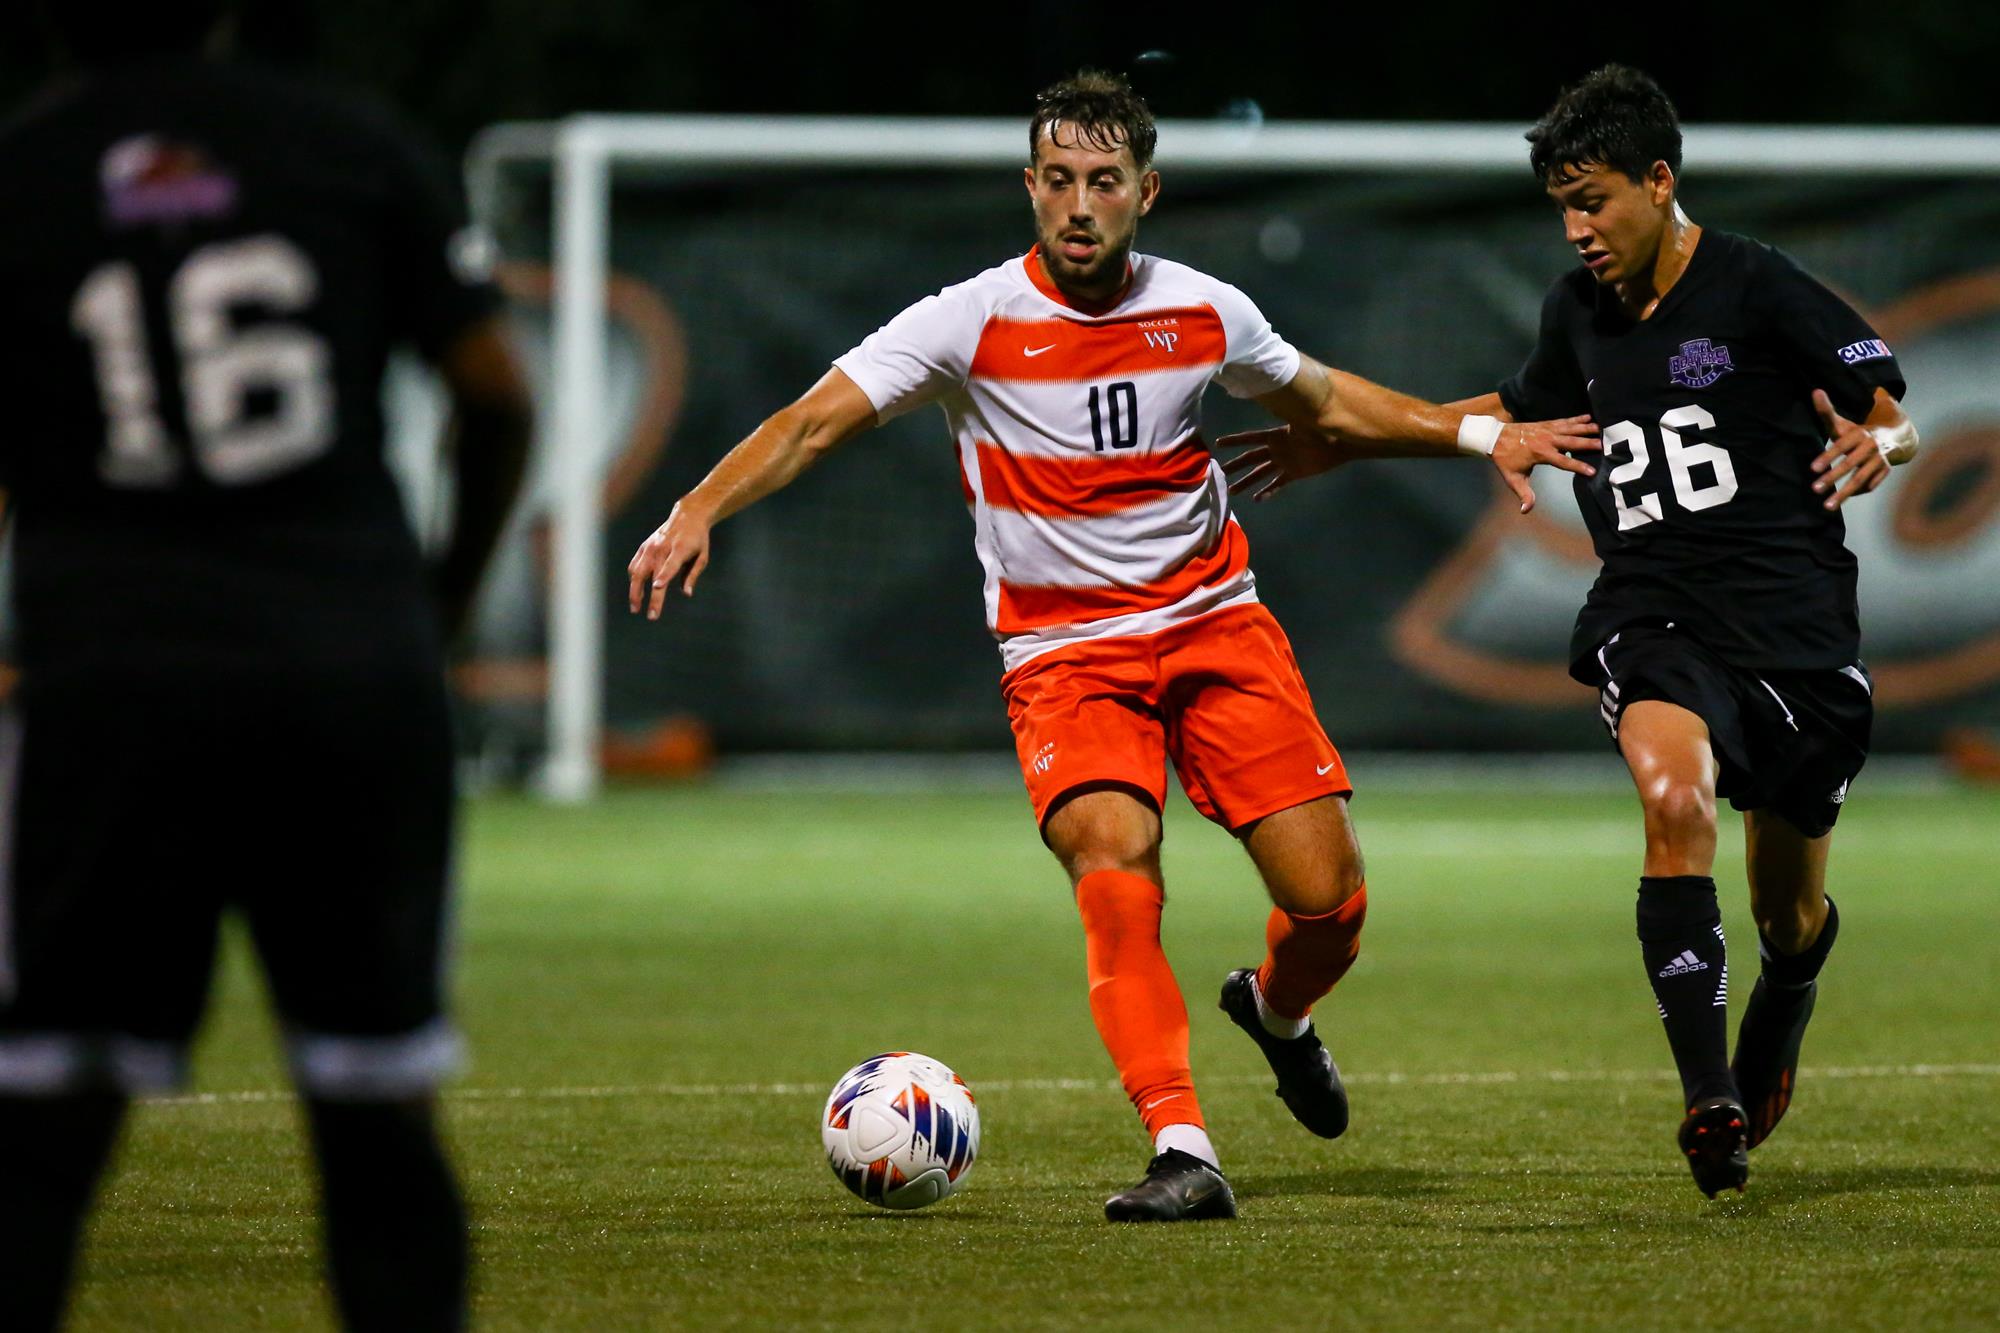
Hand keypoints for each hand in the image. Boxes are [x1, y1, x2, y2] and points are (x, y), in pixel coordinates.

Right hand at [627, 500, 713, 618]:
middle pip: (651, 574)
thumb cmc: (698, 540)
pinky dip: (633, 578)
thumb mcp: (702, 556)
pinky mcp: (644, 546)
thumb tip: (686, 594)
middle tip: (650, 615)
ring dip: (635, 590)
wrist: (687, 516)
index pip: (670, 565)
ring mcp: (650, 546)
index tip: (657, 588)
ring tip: (636, 607)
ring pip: (637, 571)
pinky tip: (636, 590)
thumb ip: (693, 575)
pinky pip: (635, 565)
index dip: (663, 576)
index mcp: (679, 549)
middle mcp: (662, 547)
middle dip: (648, 596)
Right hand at [1216, 424, 1355, 501]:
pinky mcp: (1294, 473)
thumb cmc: (1322, 430)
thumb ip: (1289, 415)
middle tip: (1219, 473)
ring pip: (1260, 473)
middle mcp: (1277, 449)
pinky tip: (1258, 498)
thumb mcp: (1303, 421)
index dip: (1234, 441)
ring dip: (1247, 482)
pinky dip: (1268, 491)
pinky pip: (1278, 483)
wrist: (1339, 443)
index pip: (1250, 438)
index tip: (1218, 444)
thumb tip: (1279, 401)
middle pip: (1251, 458)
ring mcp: (1284, 462)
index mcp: (1276, 436)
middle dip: (1235, 465)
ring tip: (1232, 491)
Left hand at [1491, 414, 1599, 513]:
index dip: (1578, 467)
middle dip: (1588, 444)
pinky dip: (1577, 419)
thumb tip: (1526, 510)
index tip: (1592, 472)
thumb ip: (1523, 494)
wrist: (1494, 437)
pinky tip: (1588, 417)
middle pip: (1571, 442)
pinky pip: (1564, 421)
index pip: (1563, 462)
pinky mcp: (1546, 424)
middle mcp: (1546, 440)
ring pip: (1570, 428)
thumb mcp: (1512, 478)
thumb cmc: (1505, 459)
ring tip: (1602, 429)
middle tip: (1604, 445)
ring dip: (1586, 428)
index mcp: (1540, 453)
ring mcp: (1547, 430)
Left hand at [1810, 389, 1889, 510]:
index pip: (1841, 446)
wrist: (1891, 436)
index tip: (1812, 469)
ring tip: (1826, 506)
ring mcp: (1880, 460)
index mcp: (1859, 434)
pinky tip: (1844, 498)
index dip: (1827, 457)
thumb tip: (1815, 391)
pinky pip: (1870, 485)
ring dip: (1844, 493)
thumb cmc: (1856, 432)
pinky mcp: (1885, 471)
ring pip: (1861, 479)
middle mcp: (1871, 447)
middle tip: (1815, 489)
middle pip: (1850, 465)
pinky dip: (1858, 492)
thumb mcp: (1842, 422)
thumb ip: (1827, 411)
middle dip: (1832, 477)